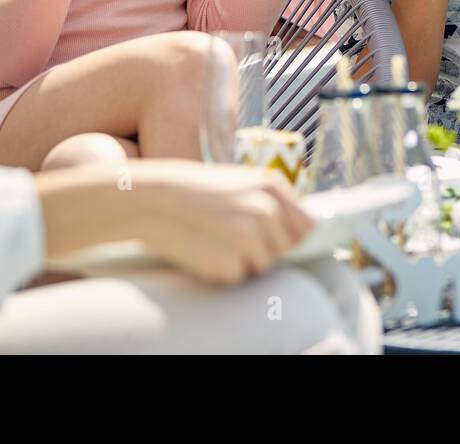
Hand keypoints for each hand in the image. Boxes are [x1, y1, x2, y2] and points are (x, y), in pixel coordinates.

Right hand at [136, 160, 313, 285]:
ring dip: (244, 260)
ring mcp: (251, 238)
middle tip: (231, 235)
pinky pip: (239, 276)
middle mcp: (267, 212)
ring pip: (264, 265)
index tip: (274, 238)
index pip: (306, 226)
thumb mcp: (240, 182)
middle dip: (266, 249)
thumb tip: (303, 228)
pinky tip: (204, 250)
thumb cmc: (195, 191)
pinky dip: (224, 270)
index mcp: (272, 188)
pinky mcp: (232, 263)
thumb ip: (272, 202)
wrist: (153, 200)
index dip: (292, 236)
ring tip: (215, 239)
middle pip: (286, 249)